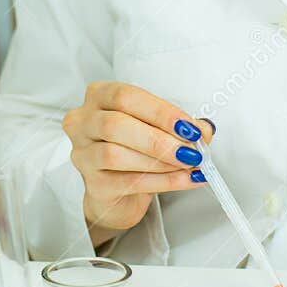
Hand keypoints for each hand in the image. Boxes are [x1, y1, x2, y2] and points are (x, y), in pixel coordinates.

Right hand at [63, 81, 211, 242]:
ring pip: (116, 154)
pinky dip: (162, 181)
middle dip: (159, 139)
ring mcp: (83, 154)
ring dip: (160, 161)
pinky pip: (127, 182)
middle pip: (115, 125)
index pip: (125, 97)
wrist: (118, 190)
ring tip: (188, 164)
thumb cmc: (135, 148)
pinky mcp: (93, 185)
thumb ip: (179, 126)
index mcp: (99, 96)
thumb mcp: (157, 128)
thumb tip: (203, 130)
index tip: (189, 126)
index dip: (160, 112)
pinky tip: (184, 179)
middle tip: (191, 149)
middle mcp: (83, 122)